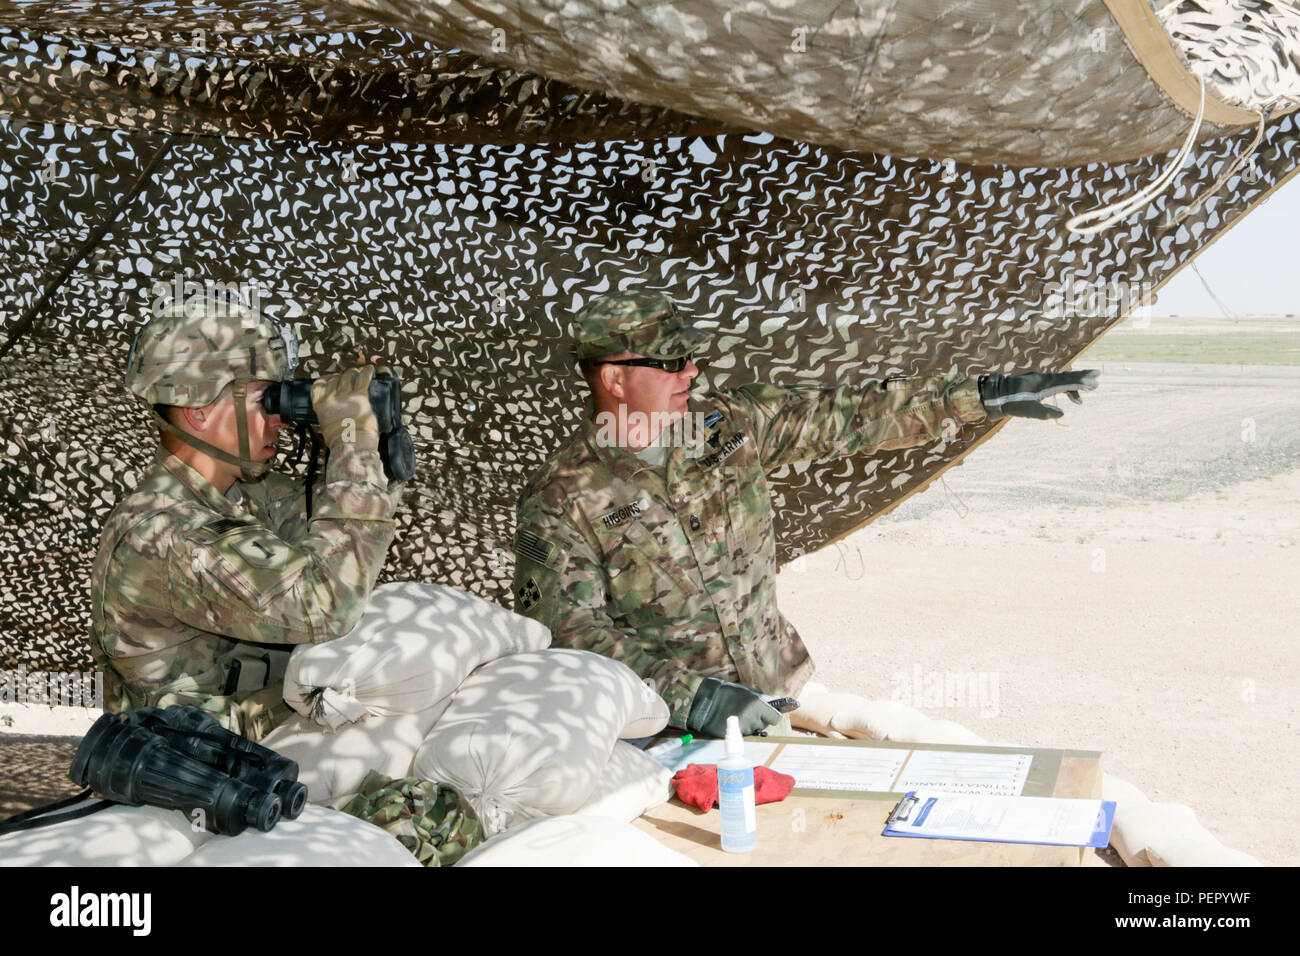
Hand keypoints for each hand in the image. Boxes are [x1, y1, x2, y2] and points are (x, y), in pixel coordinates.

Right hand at [311, 365, 379, 450]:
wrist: (353, 446)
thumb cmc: (341, 442)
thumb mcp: (326, 427)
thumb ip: (328, 415)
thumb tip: (333, 412)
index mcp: (320, 406)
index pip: (318, 385)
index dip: (326, 379)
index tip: (331, 379)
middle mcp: (331, 398)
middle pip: (335, 378)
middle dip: (343, 377)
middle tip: (350, 379)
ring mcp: (345, 396)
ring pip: (348, 376)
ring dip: (354, 373)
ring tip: (360, 374)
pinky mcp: (359, 396)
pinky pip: (363, 378)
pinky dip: (367, 372)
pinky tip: (370, 370)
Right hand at [686, 677, 781, 737]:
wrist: (706, 702)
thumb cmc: (727, 693)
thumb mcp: (746, 691)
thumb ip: (762, 698)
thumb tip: (774, 702)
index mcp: (758, 705)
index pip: (775, 718)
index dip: (772, 716)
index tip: (769, 714)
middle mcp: (753, 718)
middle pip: (764, 725)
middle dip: (759, 720)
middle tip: (749, 712)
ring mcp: (744, 728)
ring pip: (753, 730)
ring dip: (749, 725)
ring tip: (739, 715)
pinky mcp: (735, 735)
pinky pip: (743, 734)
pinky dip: (740, 729)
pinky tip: (733, 721)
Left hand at [978, 369, 1099, 420]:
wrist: (995, 394)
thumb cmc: (1012, 403)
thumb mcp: (1031, 411)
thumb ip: (1047, 413)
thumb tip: (1062, 413)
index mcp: (1045, 384)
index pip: (1068, 380)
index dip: (1082, 379)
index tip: (1096, 377)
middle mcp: (1043, 379)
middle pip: (1066, 377)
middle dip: (1081, 380)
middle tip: (1096, 382)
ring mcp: (1038, 380)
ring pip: (1059, 381)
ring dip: (1071, 387)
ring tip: (1079, 401)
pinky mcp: (1033, 383)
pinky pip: (1052, 383)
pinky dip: (1060, 388)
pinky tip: (1061, 397)